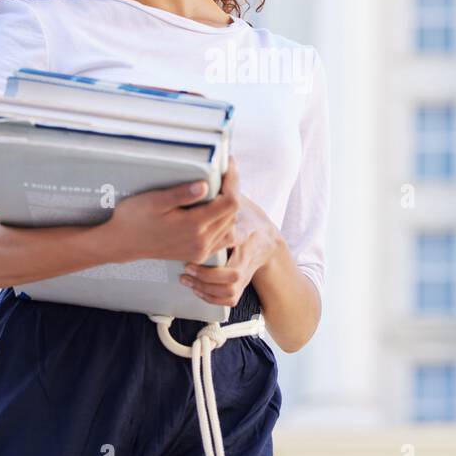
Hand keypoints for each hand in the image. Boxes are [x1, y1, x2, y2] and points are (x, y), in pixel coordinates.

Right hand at [102, 155, 239, 264]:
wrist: (121, 243)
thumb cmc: (134, 218)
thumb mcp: (154, 201)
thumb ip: (181, 194)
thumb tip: (205, 186)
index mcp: (194, 225)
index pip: (230, 202)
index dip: (233, 181)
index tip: (230, 164)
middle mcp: (201, 241)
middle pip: (233, 213)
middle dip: (232, 190)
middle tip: (224, 173)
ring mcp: (200, 250)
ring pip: (230, 226)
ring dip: (229, 208)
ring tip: (219, 190)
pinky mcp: (197, 254)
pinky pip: (222, 240)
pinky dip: (224, 224)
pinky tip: (213, 212)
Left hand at [179, 158, 277, 306]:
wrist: (269, 243)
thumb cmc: (249, 220)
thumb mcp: (241, 202)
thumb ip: (231, 187)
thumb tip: (226, 158)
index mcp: (245, 232)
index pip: (233, 240)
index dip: (211, 247)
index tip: (191, 243)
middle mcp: (247, 255)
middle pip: (232, 274)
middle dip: (207, 274)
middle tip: (185, 266)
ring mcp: (245, 271)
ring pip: (229, 289)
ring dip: (207, 287)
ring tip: (186, 277)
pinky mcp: (240, 281)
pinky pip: (229, 297)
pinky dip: (212, 297)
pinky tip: (194, 288)